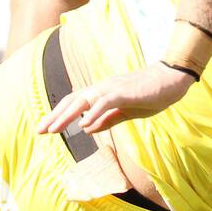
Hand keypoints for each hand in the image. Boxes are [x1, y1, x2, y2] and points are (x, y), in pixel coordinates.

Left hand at [36, 61, 194, 135]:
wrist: (171, 80)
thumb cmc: (150, 94)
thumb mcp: (126, 111)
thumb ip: (107, 119)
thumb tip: (87, 128)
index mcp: (102, 93)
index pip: (74, 103)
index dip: (58, 115)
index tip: (45, 128)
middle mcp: (103, 88)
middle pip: (73, 101)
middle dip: (55, 116)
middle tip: (39, 130)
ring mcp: (113, 88)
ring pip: (84, 101)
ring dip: (67, 115)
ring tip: (54, 129)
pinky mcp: (125, 92)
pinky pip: (105, 102)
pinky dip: (93, 112)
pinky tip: (84, 124)